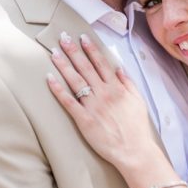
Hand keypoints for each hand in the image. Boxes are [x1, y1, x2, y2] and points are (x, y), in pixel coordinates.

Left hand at [47, 32, 152, 168]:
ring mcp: (92, 105)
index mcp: (116, 87)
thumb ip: (128, 82)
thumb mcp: (138, 100)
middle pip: (85, 67)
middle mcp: (103, 93)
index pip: (100, 63)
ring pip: (75, 80)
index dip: (90, 49)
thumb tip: (119, 68)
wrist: (134, 150)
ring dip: (64, 65)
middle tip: (63, 37)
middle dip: (73, 51)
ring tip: (54, 53)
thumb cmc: (137, 127)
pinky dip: (58, 90)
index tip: (82, 37)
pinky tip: (50, 79)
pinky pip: (68, 102)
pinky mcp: (83, 120)